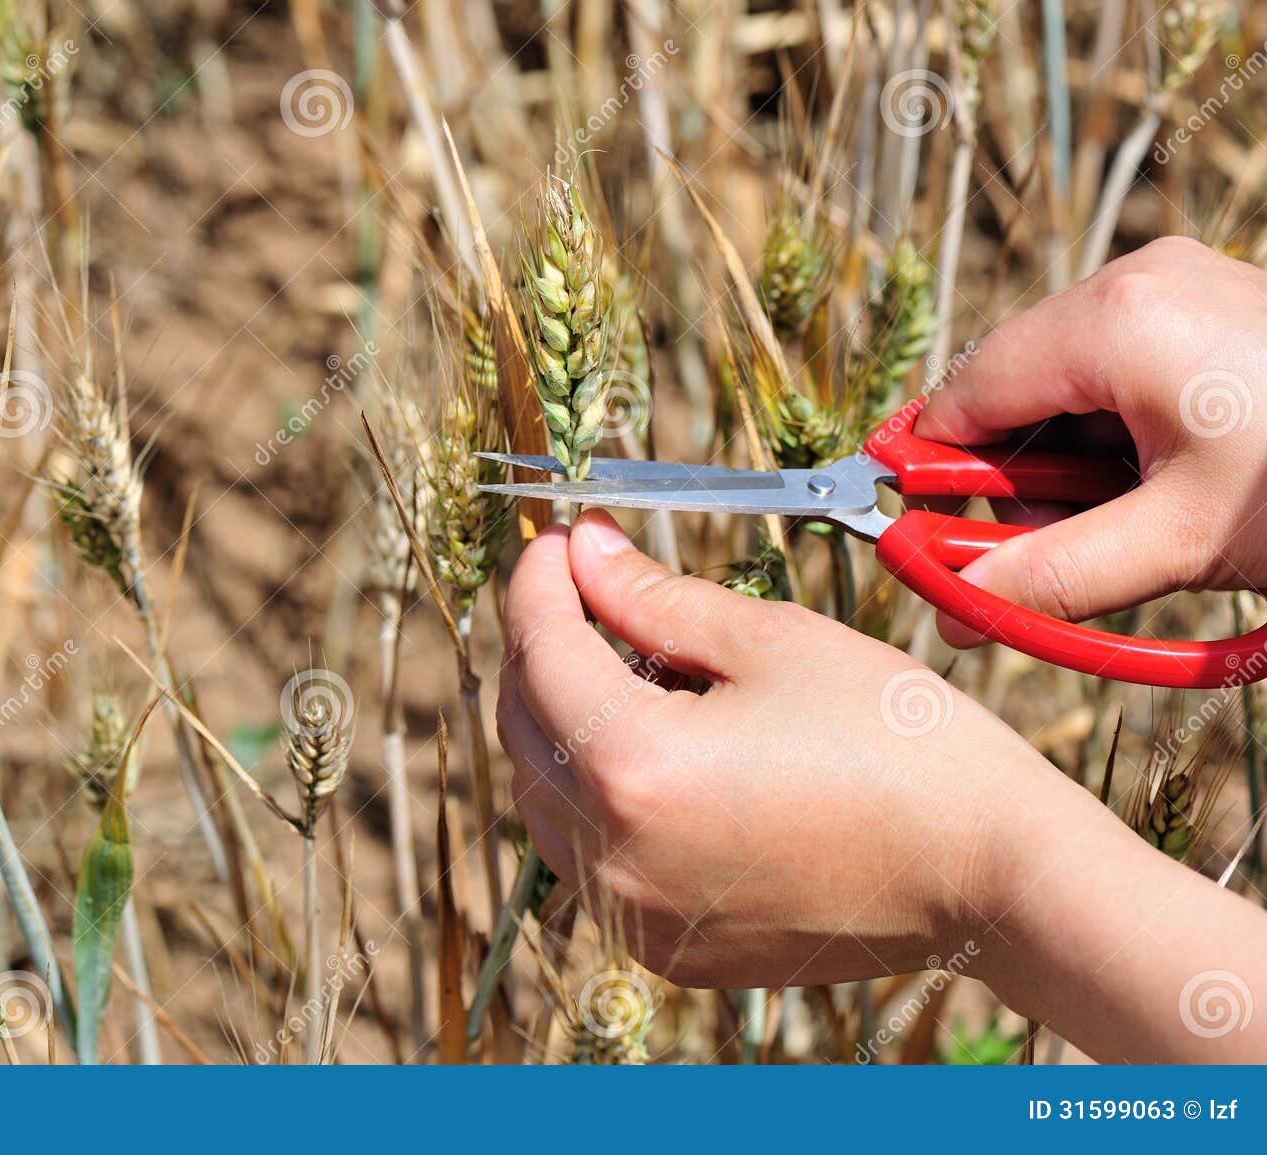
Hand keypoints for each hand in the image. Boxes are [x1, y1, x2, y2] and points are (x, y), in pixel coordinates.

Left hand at [497, 510, 1066, 988]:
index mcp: (633, 767)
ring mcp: (635, 914)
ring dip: (562, 720)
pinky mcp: (666, 948)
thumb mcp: (771, 640)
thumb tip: (585, 551)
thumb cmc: (899, 742)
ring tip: (635, 666)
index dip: (539, 580)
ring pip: (543, 795)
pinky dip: (597, 793)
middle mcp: (613, 857)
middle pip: (522, 725)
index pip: (539, 650)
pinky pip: (590, 855)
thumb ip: (654, 596)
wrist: (990, 872)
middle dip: (543, 645)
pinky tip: (659, 748)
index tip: (559, 538)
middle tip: (589, 588)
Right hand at [917, 235, 1266, 645]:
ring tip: (1113, 533)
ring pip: (1060, 389)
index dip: (932, 475)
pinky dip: (1107, 445)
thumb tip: (956, 611)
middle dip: (1006, 483)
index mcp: (1114, 320)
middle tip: (1021, 558)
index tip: (918, 541)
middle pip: (1009, 390)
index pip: (966, 396)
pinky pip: (1113, 377)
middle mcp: (1134, 283)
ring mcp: (1175, 289)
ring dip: (1061, 471)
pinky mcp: (1205, 313)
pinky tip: (1143, 496)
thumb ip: (1053, 577)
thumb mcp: (1181, 541)